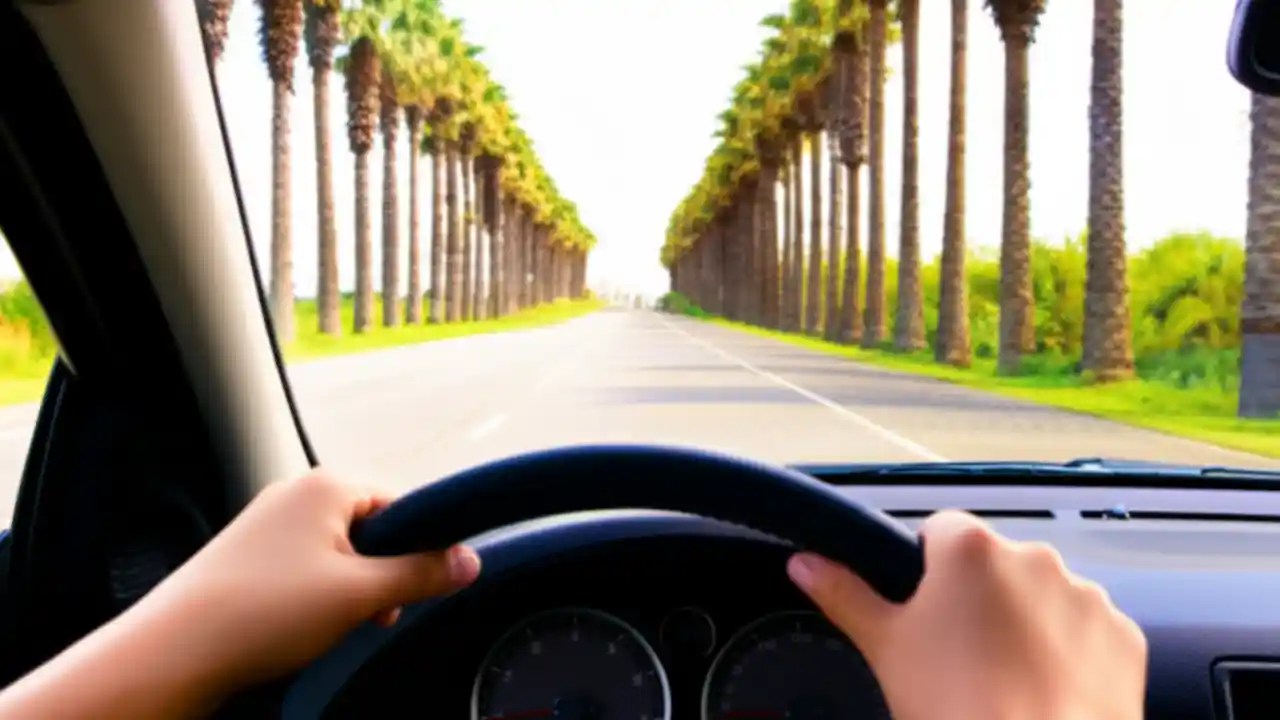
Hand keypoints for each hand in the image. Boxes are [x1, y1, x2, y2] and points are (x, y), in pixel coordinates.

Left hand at [0, 468, 479, 719]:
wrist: (173, 651)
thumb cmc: (265, 612)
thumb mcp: (360, 595)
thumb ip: (422, 574)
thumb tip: (470, 560)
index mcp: (328, 484)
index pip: (404, 503)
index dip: (421, 547)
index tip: (422, 588)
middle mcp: (297, 493)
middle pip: (373, 527)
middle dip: (384, 573)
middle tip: (377, 614)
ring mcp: (268, 523)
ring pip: (340, 552)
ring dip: (353, 589)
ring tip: (338, 626)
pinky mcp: (248, 555)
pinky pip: (307, 566)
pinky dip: (320, 595)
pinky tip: (307, 628)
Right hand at [787, 510, 1145, 719]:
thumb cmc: (956, 707)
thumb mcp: (884, 647)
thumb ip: (843, 593)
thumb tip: (805, 562)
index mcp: (970, 549)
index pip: (938, 531)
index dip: (925, 571)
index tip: (925, 612)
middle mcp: (1033, 558)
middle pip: (992, 564)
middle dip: (979, 598)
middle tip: (958, 654)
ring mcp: (1085, 595)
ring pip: (1042, 595)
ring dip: (1026, 621)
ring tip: (1004, 678)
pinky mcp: (1122, 634)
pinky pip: (1087, 629)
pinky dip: (1070, 650)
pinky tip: (1045, 688)